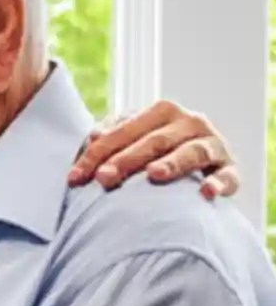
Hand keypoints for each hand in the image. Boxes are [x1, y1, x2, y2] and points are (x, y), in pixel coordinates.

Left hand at [68, 100, 237, 198]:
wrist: (203, 161)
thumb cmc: (155, 149)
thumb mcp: (132, 137)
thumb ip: (110, 137)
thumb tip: (92, 138)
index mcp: (159, 111)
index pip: (121, 132)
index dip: (95, 155)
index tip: (74, 178)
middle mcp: (188, 122)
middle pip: (153, 141)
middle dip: (126, 160)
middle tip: (104, 179)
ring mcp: (212, 144)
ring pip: (191, 152)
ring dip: (173, 163)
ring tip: (153, 175)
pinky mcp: (230, 168)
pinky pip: (227, 176)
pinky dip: (218, 183)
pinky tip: (205, 194)